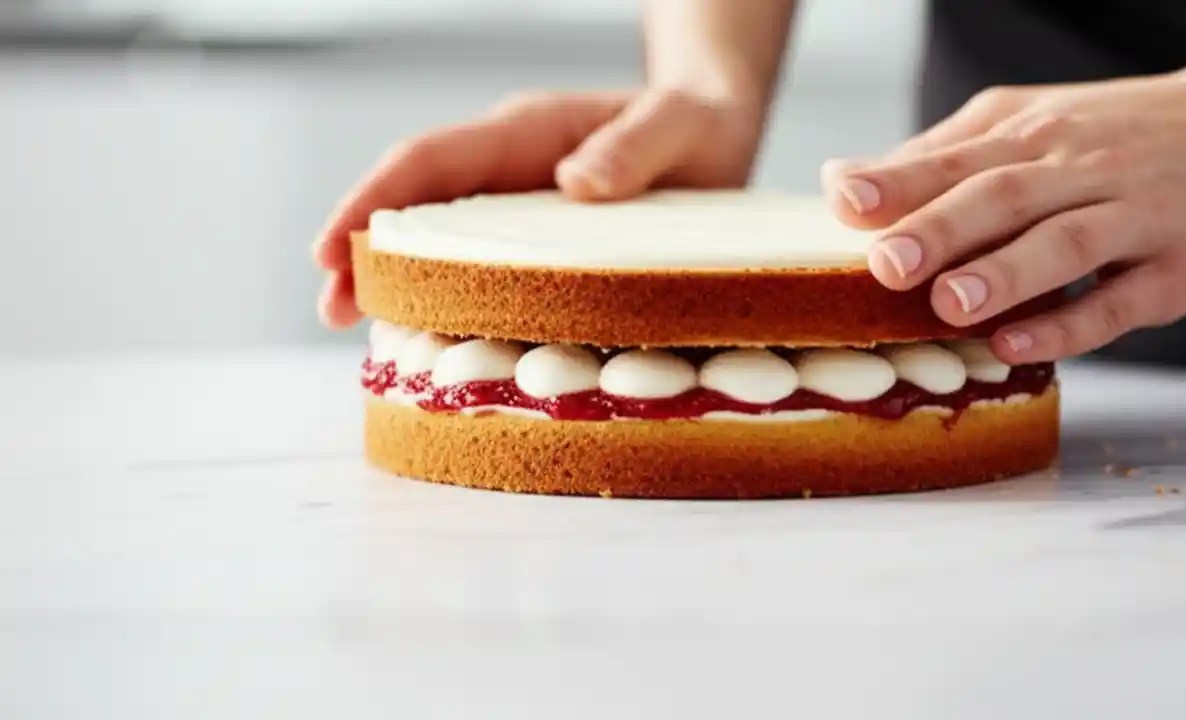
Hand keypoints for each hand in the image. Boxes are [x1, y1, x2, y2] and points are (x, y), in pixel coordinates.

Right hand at [313, 88, 763, 327]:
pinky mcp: (540, 242)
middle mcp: (510, 169)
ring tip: (361, 335)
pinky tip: (434, 338)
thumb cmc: (697, 121)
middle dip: (363, 249)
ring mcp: (520, 207)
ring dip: (398, 281)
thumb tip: (576, 183)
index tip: (329, 248)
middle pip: (415, 203)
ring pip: (439, 240)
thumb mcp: (682, 124)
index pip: (430, 160)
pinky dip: (449, 298)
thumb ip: (636, 146)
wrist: (715, 127)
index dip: (372, 199)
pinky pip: (481, 266)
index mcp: (527, 132)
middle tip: (331, 310)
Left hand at [822, 73, 1185, 363]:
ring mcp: (1133, 218)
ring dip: (1005, 275)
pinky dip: (1068, 322)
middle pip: (1004, 196)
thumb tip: (841, 184)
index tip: (846, 202)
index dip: (900, 182)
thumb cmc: (1112, 136)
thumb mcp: (1027, 124)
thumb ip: (938, 156)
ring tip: (948, 304)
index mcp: (1032, 134)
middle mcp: (1080, 169)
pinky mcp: (1175, 271)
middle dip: (941, 230)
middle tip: (886, 265)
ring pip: (1065, 244)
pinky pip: (1120, 301)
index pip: (956, 158)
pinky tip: (1016, 342)